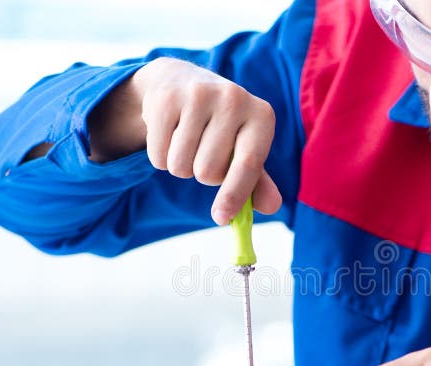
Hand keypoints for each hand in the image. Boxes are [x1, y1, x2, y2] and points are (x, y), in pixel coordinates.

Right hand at [88, 57, 280, 224]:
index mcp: (261, 115)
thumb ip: (258, 181)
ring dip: (180, 167)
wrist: (182, 81)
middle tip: (204, 152)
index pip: (248, 165)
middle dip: (202, 174)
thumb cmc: (222, 127)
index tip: (221, 219)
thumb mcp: (245, 149)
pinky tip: (170, 134)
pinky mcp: (166, 98)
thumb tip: (272, 206)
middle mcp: (234, 99)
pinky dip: (160, 157)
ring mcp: (199, 95)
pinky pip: (158, 155)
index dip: (234, 196)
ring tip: (187, 141)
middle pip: (208, 172)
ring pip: (181, 166)